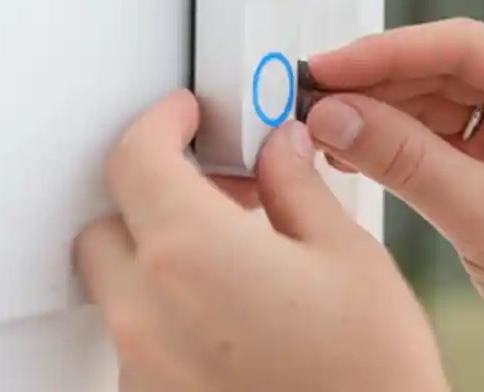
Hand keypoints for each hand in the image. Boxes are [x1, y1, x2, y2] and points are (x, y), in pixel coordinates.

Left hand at [74, 90, 448, 391]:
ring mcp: (143, 368)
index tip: (184, 118)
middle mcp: (148, 312)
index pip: (136, 157)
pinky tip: (233, 312)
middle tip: (220, 186)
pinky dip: (169, 310)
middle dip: (158, 192)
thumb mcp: (349, 256)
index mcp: (193, 253)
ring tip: (236, 255)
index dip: (161, 122)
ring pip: (119, 284)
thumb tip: (279, 149)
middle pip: (112, 220)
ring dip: (161, 254)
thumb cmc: (371, 377)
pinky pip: (137, 338)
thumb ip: (297, 187)